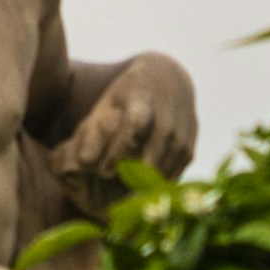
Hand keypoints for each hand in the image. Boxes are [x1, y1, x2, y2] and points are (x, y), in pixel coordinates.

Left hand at [56, 61, 190, 183]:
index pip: (135, 126)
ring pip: (161, 173)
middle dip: (129, 176)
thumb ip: (91, 134)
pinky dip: (155, 184)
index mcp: (143, 101)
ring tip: (122, 186)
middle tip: (112, 185)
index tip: (102, 170)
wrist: (169, 82)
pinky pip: (171, 177)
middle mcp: (168, 120)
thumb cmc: (128, 98)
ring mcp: (181, 137)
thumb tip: (81, 164)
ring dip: (141, 184)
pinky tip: (139, 182)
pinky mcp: (189, 152)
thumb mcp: (107, 105)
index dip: (119, 151)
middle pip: (150, 158)